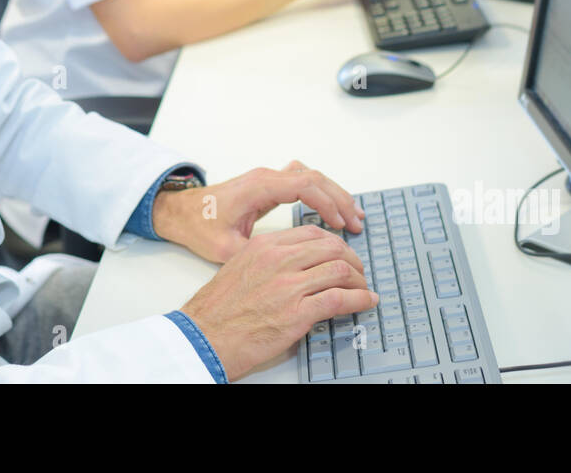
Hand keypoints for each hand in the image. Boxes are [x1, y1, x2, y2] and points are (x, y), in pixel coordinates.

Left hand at [153, 160, 364, 263]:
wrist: (181, 212)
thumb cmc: (200, 227)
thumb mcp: (226, 247)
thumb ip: (257, 253)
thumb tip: (285, 270)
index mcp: (259, 187)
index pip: (304, 186)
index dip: (328, 204)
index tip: (342, 225)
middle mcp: (266, 177)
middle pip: (314, 177)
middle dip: (339, 199)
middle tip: (356, 223)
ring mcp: (267, 178)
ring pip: (311, 176)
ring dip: (333, 194)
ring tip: (353, 216)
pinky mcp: (267, 185)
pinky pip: (302, 181)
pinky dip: (321, 192)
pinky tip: (331, 209)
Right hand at [179, 225, 377, 380]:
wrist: (203, 336)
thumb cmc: (217, 309)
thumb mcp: (240, 267)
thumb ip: (269, 261)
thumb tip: (298, 266)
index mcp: (265, 246)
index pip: (313, 234)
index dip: (335, 243)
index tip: (342, 254)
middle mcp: (279, 259)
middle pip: (332, 247)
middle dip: (352, 259)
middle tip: (358, 272)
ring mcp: (289, 285)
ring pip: (340, 269)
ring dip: (359, 281)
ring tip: (363, 289)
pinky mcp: (297, 313)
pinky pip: (340, 299)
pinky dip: (360, 300)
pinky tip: (366, 302)